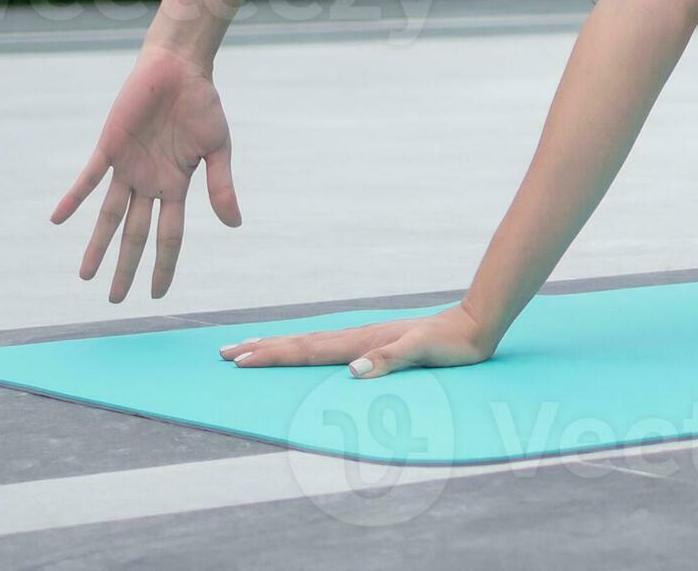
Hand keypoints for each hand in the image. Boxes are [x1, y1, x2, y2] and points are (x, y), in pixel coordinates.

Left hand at [51, 44, 241, 301]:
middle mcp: (148, 183)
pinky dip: (73, 198)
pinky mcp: (109, 147)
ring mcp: (127, 168)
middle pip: (135, 234)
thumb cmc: (202, 104)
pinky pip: (88, 178)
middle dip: (125, 267)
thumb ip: (222, 186)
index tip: (157, 295)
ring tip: (85, 276)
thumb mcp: (218, 148)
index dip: (163, 265)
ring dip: (98, 245)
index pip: (169, 236)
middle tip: (115, 300)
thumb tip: (234, 225)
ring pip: (110, 216)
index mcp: (176, 185)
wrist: (178, 68)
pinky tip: (58, 219)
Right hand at [221, 305, 497, 378]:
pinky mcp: (371, 343)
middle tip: (224, 353)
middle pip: (298, 344)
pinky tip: (299, 352)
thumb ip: (391, 359)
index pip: (307, 351)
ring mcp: (362, 338)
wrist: (473, 326)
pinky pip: (325, 347)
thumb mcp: (424, 352)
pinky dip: (302, 349)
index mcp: (360, 342)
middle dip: (261, 349)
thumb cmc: (450, 344)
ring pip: (308, 343)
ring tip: (247, 347)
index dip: (272, 357)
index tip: (239, 361)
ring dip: (276, 346)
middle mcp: (355, 338)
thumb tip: (353, 370)